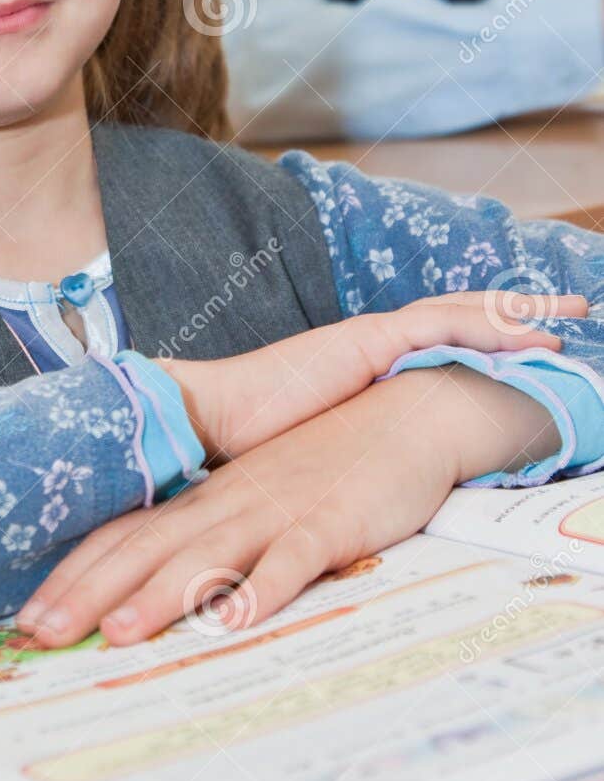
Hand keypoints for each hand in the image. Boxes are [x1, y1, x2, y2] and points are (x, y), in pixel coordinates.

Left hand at [16, 359, 566, 647]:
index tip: (26, 621)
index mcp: (206, 498)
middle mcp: (229, 501)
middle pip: (146, 548)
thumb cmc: (326, 465)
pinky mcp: (330, 522)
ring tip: (117, 632)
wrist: (405, 415)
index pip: (123, 536)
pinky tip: (232, 621)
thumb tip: (154, 585)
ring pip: (208, 553)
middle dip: (88, 593)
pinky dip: (261, 589)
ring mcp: (278, 508)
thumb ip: (210, 535)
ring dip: (161, 593)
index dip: (73, 576)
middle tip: (38, 637)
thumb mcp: (257, 496)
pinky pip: (292, 558)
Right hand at [158, 290, 585, 460]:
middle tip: (568, 314)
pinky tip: (527, 336)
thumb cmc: (252, 439)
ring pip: (462, 313)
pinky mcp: (369, 341)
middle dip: (516, 312)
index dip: (485, 332)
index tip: (527, 339)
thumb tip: (376, 468)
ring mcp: (373, 336)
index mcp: (366, 360)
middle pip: (461, 315)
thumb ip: (354, 443)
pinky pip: (443, 327)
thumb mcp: (321, 443)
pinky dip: (490, 328)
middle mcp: (376, 341)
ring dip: (517, 313)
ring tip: (567, 318)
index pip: (437, 336)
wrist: (213, 416)